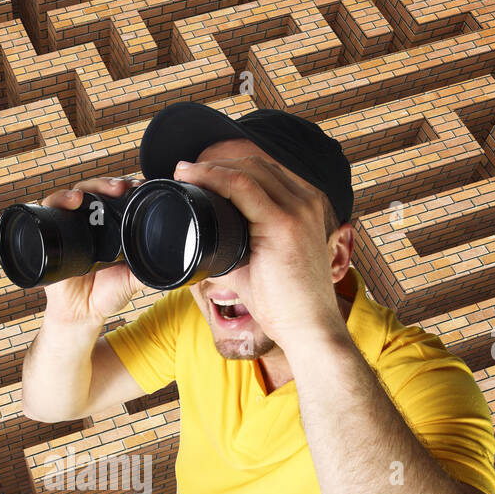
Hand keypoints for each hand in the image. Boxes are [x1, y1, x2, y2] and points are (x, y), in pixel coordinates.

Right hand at [38, 177, 143, 327]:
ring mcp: (72, 224)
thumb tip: (174, 263)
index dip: (128, 186)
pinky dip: (58, 200)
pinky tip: (69, 201)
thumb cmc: (107, 296)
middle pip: (99, 190)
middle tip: (121, 187)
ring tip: (95, 192)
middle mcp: (92, 221)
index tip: (139, 185)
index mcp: (113, 226)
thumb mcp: (132, 281)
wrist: (81, 314)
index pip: (120, 197)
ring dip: (86, 187)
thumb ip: (149, 269)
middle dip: (109, 183)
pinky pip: (50, 209)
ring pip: (77, 193)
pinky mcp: (52, 231)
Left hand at [172, 156, 344, 345]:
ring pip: (248, 169)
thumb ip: (234, 251)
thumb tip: (202, 250)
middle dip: (217, 163)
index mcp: (306, 207)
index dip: (230, 167)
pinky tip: (194, 178)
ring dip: (211, 167)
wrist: (310, 330)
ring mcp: (299, 209)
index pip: (265, 173)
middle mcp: (307, 201)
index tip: (199, 174)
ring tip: (184, 173)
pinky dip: (215, 178)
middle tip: (184, 171)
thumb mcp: (258, 267)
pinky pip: (243, 186)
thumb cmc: (286, 305)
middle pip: (257, 165)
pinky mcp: (284, 223)